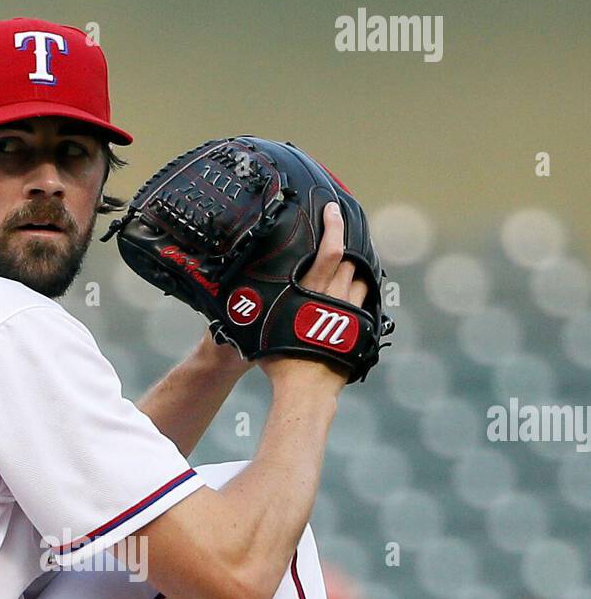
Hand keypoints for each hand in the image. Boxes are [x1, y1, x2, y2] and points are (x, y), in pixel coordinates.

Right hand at [261, 202, 368, 390]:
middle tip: (344, 231)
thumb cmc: (281, 363)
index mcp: (311, 292)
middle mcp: (336, 297)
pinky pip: (366, 303)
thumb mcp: (263, 331)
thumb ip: (256, 312)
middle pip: (350, 261)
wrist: (307, 390)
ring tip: (352, 261)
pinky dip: (364, 293)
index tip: (332, 208)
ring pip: (362, 280)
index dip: (333, 225)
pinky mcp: (359, 330)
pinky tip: (359, 291)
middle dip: (348, 245)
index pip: (330, 250)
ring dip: (358, 269)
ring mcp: (351, 313)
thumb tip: (230, 303)